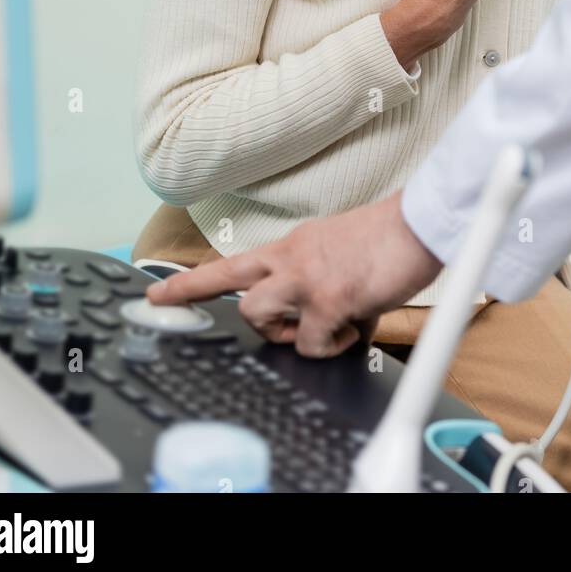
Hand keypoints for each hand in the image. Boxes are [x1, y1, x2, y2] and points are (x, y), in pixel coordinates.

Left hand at [145, 191, 441, 356]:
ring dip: (288, 333)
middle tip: (285, 323)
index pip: (228, 265)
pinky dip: (331, 346)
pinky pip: (309, 343)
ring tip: (325, 325)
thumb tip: (332, 323)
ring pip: (259, 315)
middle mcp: (289, 258)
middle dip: (248, 317)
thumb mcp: (340, 256)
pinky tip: (354, 328)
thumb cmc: (387, 240)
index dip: (187, 284)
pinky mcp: (327, 299)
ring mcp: (304, 278)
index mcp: (291, 246)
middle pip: (236, 293)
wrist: (416, 225)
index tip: (155, 295)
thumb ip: (322, 286)